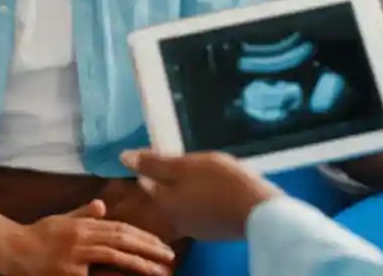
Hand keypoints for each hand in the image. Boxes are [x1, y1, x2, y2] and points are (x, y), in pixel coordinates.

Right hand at [0, 199, 175, 275]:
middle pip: (121, 240)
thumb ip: (83, 214)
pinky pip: (98, 275)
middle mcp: (81, 238)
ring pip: (114, 255)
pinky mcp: (69, 274)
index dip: (143, 236)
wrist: (11, 250)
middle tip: (170, 257)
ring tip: (161, 270)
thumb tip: (102, 206)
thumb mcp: (61, 221)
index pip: (120, 228)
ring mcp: (74, 257)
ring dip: (140, 262)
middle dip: (149, 248)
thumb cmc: (37, 236)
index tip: (162, 245)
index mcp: (82, 225)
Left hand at [120, 149, 281, 240]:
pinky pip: (202, 209)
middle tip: (185, 160)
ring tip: (204, 170)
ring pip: (185, 202)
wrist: (260, 211)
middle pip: (167, 194)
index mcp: (166, 203)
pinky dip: (205, 197)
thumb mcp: (186, 165)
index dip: (153, 165)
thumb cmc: (222, 182)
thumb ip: (155, 162)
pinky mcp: (216, 230)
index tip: (162, 153)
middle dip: (171, 178)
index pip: (149, 182)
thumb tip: (122, 157)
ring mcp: (198, 228)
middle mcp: (177, 220)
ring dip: (189, 187)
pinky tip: (219, 188)